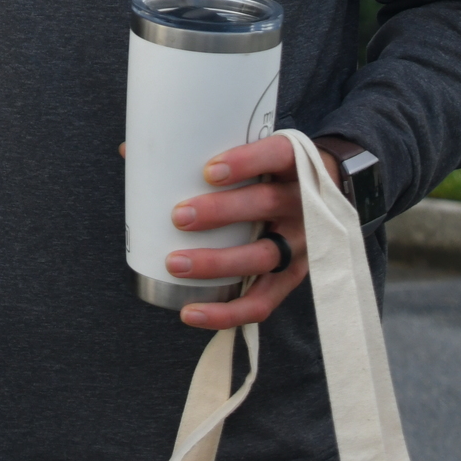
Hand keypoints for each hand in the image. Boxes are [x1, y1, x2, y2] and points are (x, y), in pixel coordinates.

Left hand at [162, 134, 341, 329]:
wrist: (330, 189)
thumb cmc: (271, 168)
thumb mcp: (254, 149)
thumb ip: (203, 147)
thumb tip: (130, 149)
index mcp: (293, 162)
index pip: (275, 155)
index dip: (245, 163)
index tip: (207, 170)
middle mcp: (302, 203)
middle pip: (264, 206)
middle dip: (220, 212)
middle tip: (178, 215)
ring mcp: (301, 243)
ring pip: (262, 257)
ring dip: (217, 263)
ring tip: (175, 263)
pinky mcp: (293, 277)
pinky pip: (262, 302)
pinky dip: (226, 314)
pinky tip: (190, 312)